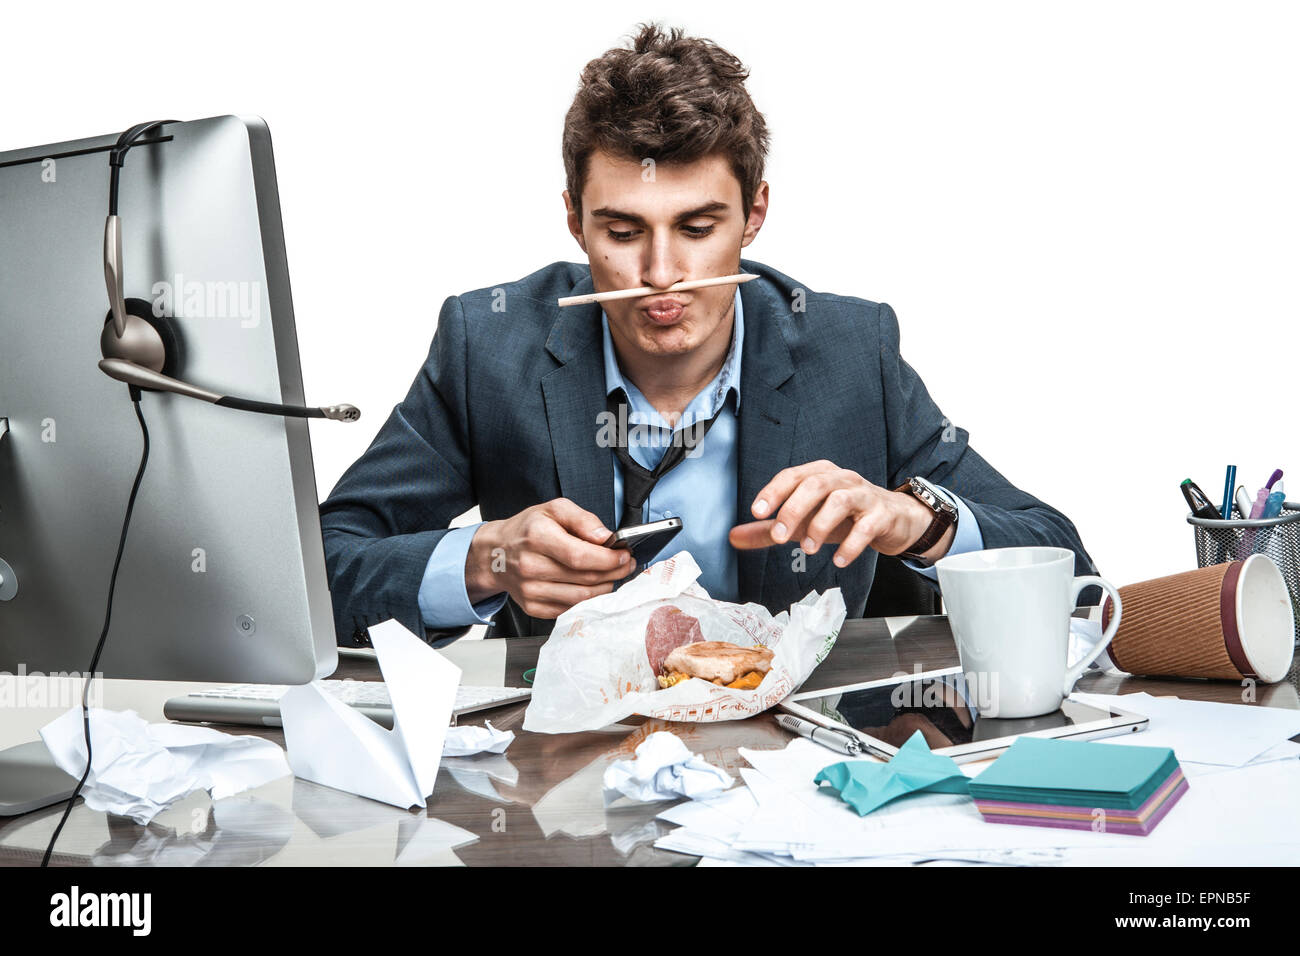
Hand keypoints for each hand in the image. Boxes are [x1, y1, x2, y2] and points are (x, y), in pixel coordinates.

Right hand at [465, 498, 630, 618]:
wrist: (496, 554)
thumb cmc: (527, 530)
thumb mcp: (554, 509)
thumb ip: (583, 519)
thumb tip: (605, 538)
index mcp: (537, 537)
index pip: (580, 556)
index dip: (608, 559)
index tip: (624, 555)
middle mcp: (530, 566)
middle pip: (585, 578)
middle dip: (613, 572)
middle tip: (625, 564)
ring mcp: (530, 590)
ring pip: (581, 596)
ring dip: (604, 587)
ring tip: (612, 575)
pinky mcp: (533, 607)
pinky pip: (570, 607)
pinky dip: (586, 598)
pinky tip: (591, 586)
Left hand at [727, 460, 953, 566]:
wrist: (894, 520)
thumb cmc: (844, 517)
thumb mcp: (805, 521)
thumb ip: (769, 530)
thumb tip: (732, 537)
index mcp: (820, 475)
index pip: (793, 476)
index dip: (774, 492)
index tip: (757, 512)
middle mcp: (842, 479)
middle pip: (815, 485)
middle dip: (793, 509)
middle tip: (778, 535)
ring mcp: (865, 495)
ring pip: (840, 500)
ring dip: (820, 525)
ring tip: (807, 549)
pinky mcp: (883, 515)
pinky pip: (867, 525)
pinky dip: (851, 543)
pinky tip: (838, 559)